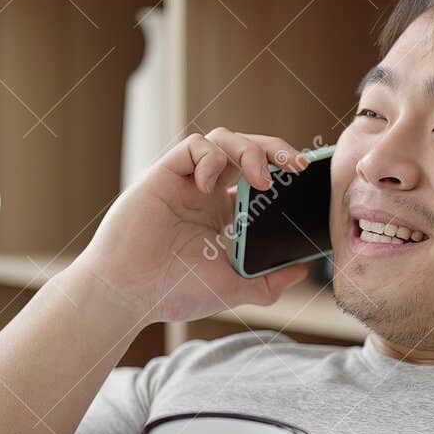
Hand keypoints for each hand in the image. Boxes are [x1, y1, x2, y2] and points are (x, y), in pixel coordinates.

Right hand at [69, 129, 315, 328]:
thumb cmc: (171, 291)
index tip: (305, 176)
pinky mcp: (164, 174)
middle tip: (296, 165)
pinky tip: (209, 186)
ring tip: (260, 180)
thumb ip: (268, 281)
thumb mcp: (233, 287)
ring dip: (249, 151)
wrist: (128, 294)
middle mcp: (205, 192)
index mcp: (222, 213)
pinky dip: (210, 158)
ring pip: (223, 139)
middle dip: (274, 149)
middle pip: (246, 150)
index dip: (282, 169)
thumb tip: (302, 271)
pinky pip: (194, 145)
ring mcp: (185, 181)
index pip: (258, 176)